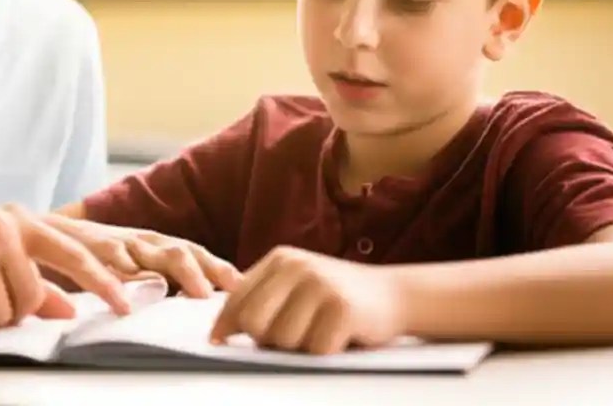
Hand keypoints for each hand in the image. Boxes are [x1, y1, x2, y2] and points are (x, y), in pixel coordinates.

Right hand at [41, 214, 241, 297]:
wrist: (17, 230)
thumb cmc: (72, 255)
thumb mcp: (114, 267)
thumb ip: (141, 279)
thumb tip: (174, 299)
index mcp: (142, 243)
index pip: (187, 251)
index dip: (216, 265)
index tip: (242, 284)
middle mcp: (130, 238)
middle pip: (178, 248)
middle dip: (208, 266)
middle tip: (233, 288)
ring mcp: (106, 239)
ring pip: (150, 249)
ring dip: (178, 269)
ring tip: (199, 293)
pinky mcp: (76, 244)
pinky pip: (101, 258)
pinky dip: (118, 276)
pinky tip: (136, 292)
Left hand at [210, 247, 403, 353]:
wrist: (394, 294)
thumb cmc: (337, 296)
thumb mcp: (297, 285)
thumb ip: (264, 299)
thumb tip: (221, 331)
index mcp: (281, 259)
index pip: (237, 298)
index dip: (225, 326)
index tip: (218, 342)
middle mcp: (298, 267)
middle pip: (253, 321)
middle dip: (264, 339)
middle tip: (287, 339)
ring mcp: (321, 285)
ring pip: (282, 339)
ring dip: (297, 348)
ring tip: (317, 333)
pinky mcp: (343, 309)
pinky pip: (314, 350)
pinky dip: (323, 353)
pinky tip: (338, 338)